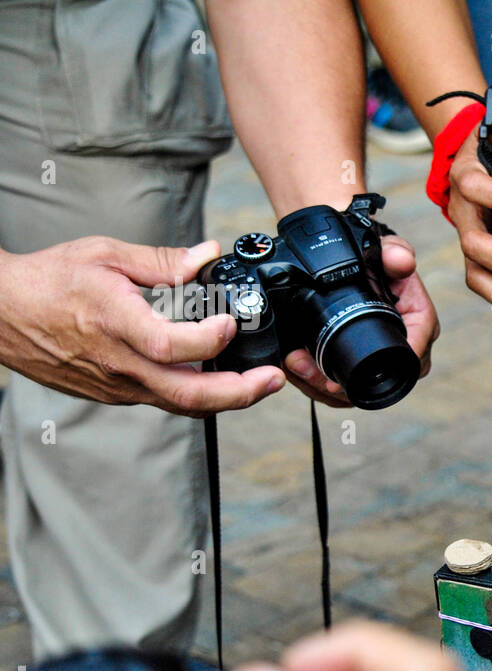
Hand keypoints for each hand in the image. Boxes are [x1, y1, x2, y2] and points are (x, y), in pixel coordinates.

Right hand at [0, 237, 284, 414]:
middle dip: (240, 392)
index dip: (209, 339)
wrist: (3, 312)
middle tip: (273, 379)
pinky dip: (197, 395)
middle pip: (188, 394)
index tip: (231, 322)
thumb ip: (161, 261)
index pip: (170, 344)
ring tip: (259, 383)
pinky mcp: (115, 395)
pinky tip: (219, 380)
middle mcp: (118, 363)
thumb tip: (206, 255)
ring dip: (226, 399)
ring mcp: (116, 385)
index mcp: (114, 322)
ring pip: (180, 404)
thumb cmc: (50, 280)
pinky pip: (163, 401)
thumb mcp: (105, 254)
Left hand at [283, 234, 439, 405]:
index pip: (415, 351)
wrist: (353, 259)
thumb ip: (394, 252)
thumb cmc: (374, 256)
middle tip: (319, 376)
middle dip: (350, 384)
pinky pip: (343, 387)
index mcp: (419, 320)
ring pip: (360, 389)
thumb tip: (402, 261)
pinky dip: (317, 384)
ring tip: (297, 365)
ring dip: (325, 385)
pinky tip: (298, 368)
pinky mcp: (358, 365)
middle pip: (385, 380)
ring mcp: (380, 358)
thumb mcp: (385, 249)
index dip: (392, 364)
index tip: (367, 366)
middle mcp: (404, 345)